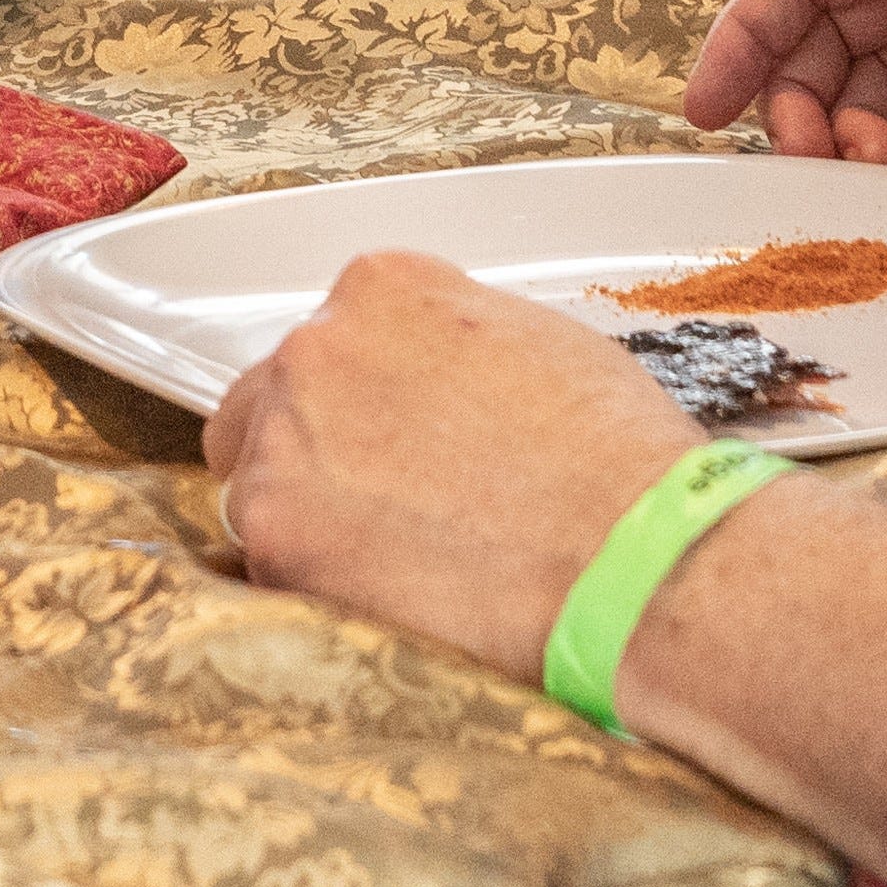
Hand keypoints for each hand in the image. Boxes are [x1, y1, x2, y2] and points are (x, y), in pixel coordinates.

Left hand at [207, 250, 707, 680]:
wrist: (630, 559)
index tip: (390, 436)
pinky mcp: (275, 536)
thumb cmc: (614, 460)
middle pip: (272, 400)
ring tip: (392, 559)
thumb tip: (434, 381)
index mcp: (383, 290)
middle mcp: (318, 350)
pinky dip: (313, 582)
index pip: (334, 335)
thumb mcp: (538, 344)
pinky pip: (264, 561)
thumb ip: (452, 344)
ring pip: (255, 480)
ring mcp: (285, 442)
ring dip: (306, 515)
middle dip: (314, 446)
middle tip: (383, 502)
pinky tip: (386, 597)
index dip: (363, 396)